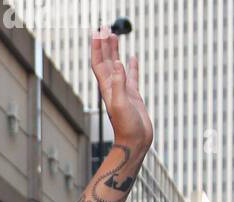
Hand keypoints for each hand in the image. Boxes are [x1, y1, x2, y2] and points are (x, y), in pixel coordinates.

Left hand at [91, 27, 152, 149]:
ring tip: (114, 35)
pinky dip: (131, 65)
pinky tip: (132, 58)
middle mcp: (113, 87)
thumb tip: (118, 63)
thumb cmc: (127, 127)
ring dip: (115, 50)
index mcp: (108, 88)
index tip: (98, 31)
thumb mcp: (121, 104)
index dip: (98, 47)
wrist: (135, 142)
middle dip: (105, 43)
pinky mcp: (133, 95)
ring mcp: (123, 90)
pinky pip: (131, 76)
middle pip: (107, 60)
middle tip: (104, 26)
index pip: (100, 63)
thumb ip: (119, 84)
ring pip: (118, 65)